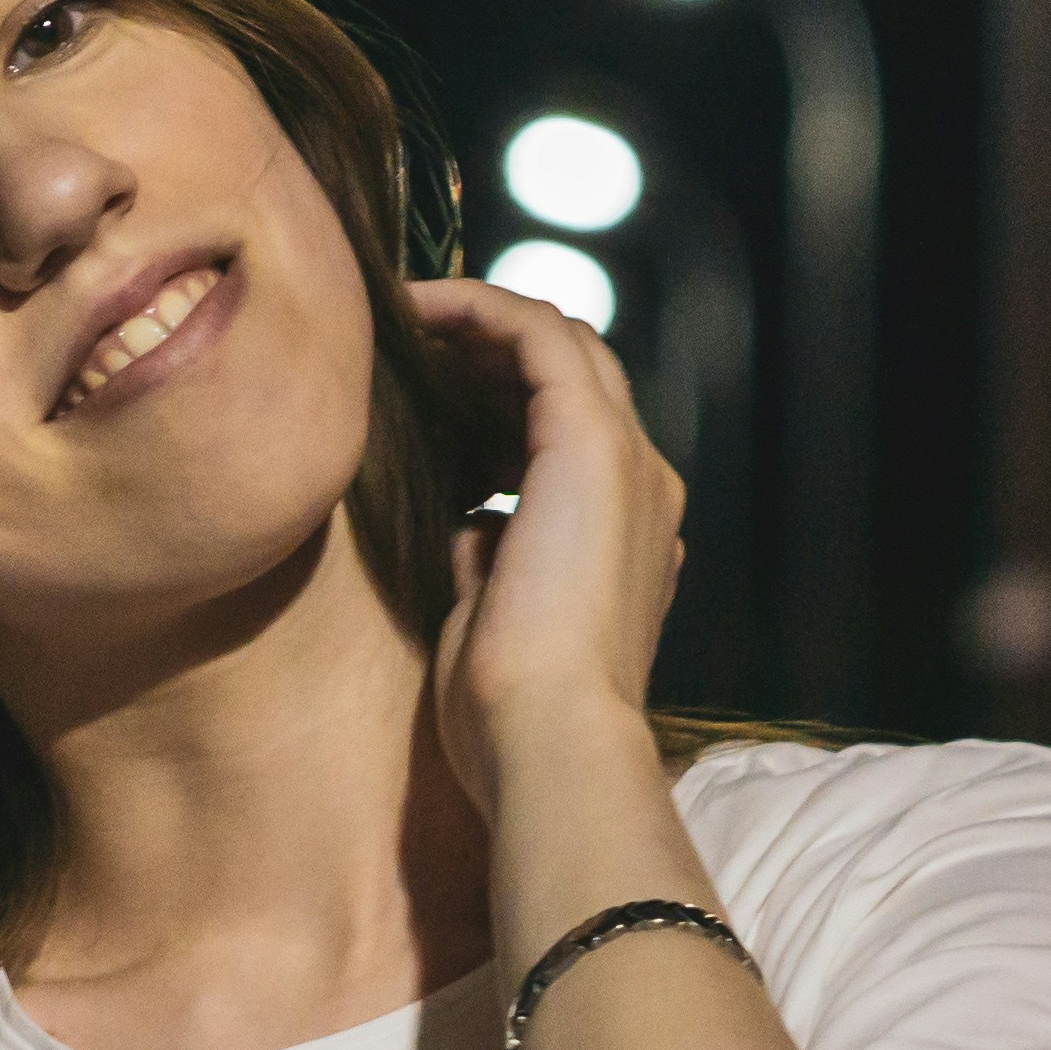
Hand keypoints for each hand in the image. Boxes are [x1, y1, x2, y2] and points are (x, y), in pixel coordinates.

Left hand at [407, 275, 684, 814]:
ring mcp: (627, 461)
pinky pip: (537, 335)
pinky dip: (478, 309)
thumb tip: (471, 526)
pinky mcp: (590, 441)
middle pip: (577, 375)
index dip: (503, 400)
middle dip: (497, 352)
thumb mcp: (495, 621)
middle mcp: (641, 488)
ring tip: (409, 319)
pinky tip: (416, 308)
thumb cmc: (511, 713)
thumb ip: (492, 563)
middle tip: (416, 347)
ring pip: (565, 344)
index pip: (573, 434)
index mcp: (625, 535)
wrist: (552, 741)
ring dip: (485, 322)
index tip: (430, 397)